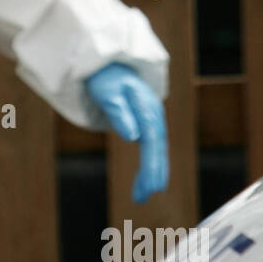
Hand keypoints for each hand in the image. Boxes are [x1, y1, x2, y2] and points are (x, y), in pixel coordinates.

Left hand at [85, 63, 168, 203]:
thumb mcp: (108, 93)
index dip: (152, 162)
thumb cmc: (105, 79)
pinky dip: (150, 165)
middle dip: (153, 172)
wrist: (109, 66)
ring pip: (155, 150)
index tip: (151, 183)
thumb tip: (133, 136)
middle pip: (157, 147)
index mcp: (146, 107)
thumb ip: (119, 113)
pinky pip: (151, 148)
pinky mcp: (146, 125)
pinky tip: (146, 181)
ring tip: (142, 195)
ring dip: (152, 172)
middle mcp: (154, 114)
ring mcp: (152, 120)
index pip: (152, 138)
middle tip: (145, 195)